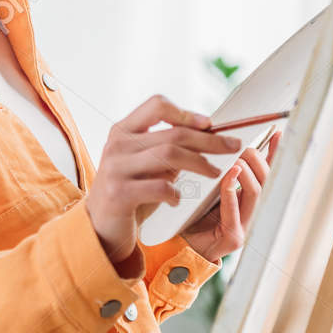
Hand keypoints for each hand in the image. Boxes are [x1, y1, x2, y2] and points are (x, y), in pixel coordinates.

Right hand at [85, 95, 243, 263]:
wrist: (99, 227)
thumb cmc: (129, 192)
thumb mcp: (144, 164)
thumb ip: (166, 148)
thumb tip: (208, 135)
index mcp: (123, 130)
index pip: (157, 105)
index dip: (187, 113)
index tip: (210, 125)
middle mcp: (117, 145)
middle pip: (173, 133)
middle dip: (209, 141)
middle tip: (233, 147)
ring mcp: (115, 168)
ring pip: (169, 155)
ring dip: (199, 163)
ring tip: (214, 172)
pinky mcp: (118, 194)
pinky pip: (159, 187)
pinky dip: (175, 193)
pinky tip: (177, 199)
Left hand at [180, 130, 281, 262]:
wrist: (176, 248)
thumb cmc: (189, 216)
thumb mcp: (205, 188)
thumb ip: (217, 172)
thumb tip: (221, 143)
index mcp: (246, 200)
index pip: (266, 173)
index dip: (273, 153)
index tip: (276, 133)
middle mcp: (250, 213)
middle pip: (266, 180)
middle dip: (257, 160)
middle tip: (244, 147)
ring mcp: (244, 227)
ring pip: (256, 192)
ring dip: (246, 173)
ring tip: (236, 160)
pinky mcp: (233, 238)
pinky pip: (235, 211)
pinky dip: (231, 192)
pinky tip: (228, 179)